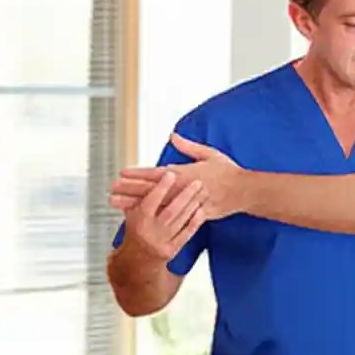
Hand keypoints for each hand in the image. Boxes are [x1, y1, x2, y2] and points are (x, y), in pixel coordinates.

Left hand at [110, 133, 245, 220]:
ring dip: (134, 203)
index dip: (136, 174)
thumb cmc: (227, 172)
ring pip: (154, 204)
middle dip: (128, 189)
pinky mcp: (190, 214)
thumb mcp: (209, 154)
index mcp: (184, 173)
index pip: (155, 173)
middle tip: (111, 190)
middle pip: (149, 190)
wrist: (243, 191)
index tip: (120, 173)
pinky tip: (140, 218)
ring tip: (117, 204)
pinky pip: (168, 217)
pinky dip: (153, 217)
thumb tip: (173, 135)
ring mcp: (185, 202)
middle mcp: (181, 188)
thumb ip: (189, 146)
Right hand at [113, 171, 207, 261]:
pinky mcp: (172, 250)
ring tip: (202, 192)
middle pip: (170, 210)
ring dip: (192, 205)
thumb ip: (137, 199)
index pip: (150, 201)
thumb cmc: (136, 233)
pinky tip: (201, 210)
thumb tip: (139, 177)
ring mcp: (162, 242)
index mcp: (138, 221)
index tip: (170, 173)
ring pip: (180, 220)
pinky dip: (194, 221)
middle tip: (197, 182)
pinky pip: (186, 234)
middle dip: (185, 195)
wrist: (137, 263)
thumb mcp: (132, 216)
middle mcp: (150, 232)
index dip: (160, 188)